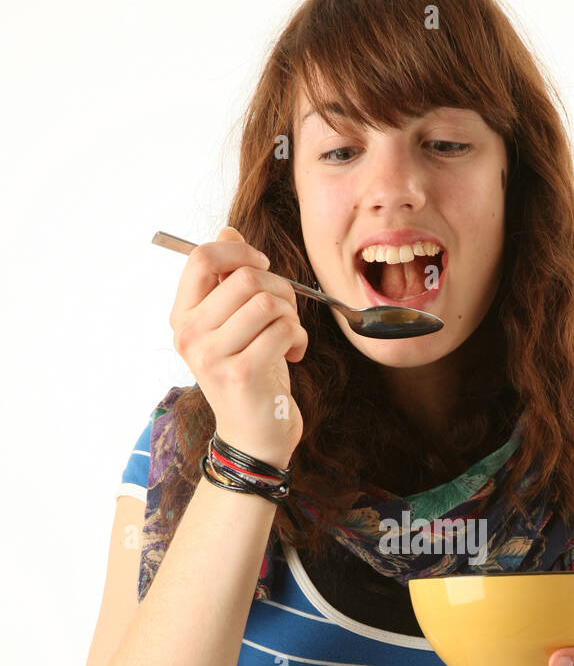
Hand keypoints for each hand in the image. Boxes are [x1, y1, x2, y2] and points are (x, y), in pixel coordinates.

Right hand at [170, 226, 305, 467]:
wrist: (253, 435)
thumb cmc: (248, 374)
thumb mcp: (233, 324)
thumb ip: (226, 279)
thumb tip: (227, 230)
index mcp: (182, 316)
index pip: (201, 257)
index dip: (240, 250)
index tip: (263, 265)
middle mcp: (190, 334)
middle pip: (245, 277)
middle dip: (280, 287)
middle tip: (286, 311)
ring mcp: (212, 355)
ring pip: (269, 301)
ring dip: (292, 315)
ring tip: (288, 335)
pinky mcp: (241, 373)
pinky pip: (284, 328)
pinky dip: (299, 337)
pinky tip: (293, 354)